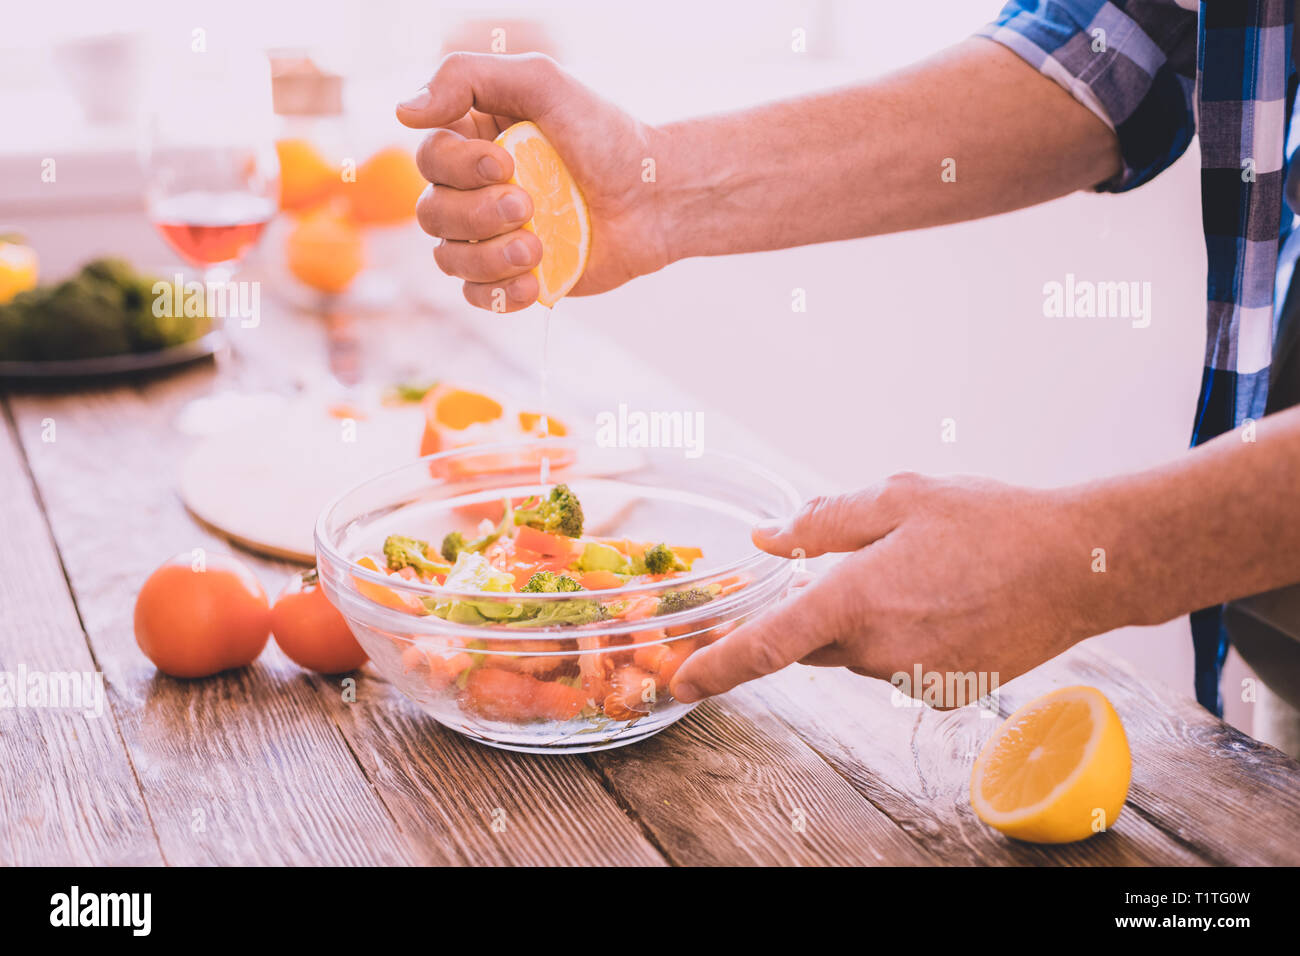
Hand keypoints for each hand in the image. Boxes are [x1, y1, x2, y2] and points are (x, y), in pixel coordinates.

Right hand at [397, 53, 669, 311]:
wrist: (655, 198)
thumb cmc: (604, 135)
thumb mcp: (542, 83)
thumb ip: (466, 77)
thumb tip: (401, 112)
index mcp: (472, 141)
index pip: (428, 159)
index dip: (457, 168)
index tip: (506, 162)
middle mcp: (473, 190)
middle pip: (430, 214)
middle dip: (478, 214)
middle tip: (529, 204)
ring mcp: (492, 237)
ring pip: (449, 259)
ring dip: (489, 256)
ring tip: (537, 247)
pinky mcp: (514, 275)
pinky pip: (478, 296)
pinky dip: (498, 293)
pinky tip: (531, 282)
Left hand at [670, 473, 1129, 706]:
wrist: (1081, 567)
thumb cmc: (991, 522)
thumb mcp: (900, 498)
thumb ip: (823, 523)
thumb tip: (766, 538)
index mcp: (855, 600)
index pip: (765, 646)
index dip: (715, 667)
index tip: (679, 683)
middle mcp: (877, 651)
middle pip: (812, 640)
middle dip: (818, 608)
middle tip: (870, 564)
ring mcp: (913, 678)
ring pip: (857, 651)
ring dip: (867, 617)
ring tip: (928, 570)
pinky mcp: (944, 693)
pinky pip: (897, 664)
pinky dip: (905, 635)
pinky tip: (950, 598)